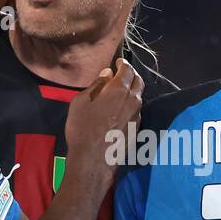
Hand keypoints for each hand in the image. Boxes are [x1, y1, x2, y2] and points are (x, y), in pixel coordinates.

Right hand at [63, 58, 144, 182]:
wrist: (93, 158)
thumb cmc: (82, 127)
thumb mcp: (81, 101)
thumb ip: (96, 84)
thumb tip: (107, 74)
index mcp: (119, 90)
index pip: (128, 69)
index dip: (123, 63)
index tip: (118, 61)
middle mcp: (133, 100)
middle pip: (138, 81)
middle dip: (131, 74)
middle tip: (122, 73)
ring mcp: (137, 115)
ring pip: (139, 95)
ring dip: (132, 89)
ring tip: (122, 89)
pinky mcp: (137, 128)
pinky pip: (137, 109)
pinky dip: (131, 103)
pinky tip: (122, 107)